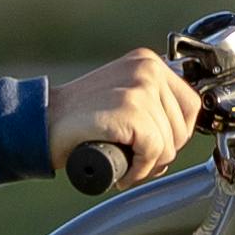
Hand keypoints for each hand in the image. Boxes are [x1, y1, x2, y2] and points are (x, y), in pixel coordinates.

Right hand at [48, 46, 201, 196]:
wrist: (42, 122)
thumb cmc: (80, 119)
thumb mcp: (123, 97)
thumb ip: (154, 106)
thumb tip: (182, 135)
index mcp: (149, 63)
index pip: (191, 105)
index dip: (177, 134)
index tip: (154, 147)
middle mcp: (148, 69)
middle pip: (184, 128)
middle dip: (163, 153)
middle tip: (135, 159)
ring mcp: (140, 87)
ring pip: (170, 144)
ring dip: (148, 165)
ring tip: (125, 163)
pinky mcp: (131, 109)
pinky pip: (154, 151)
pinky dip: (139, 170)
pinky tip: (122, 171)